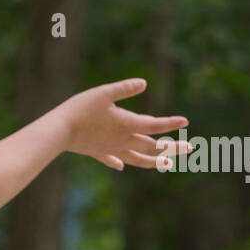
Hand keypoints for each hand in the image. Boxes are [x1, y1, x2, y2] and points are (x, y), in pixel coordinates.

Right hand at [64, 78, 190, 170]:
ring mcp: (111, 149)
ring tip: (168, 165)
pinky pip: (111, 160)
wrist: (59, 131)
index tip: (186, 122)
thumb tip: (144, 83)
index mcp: (127, 124)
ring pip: (137, 159)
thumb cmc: (81, 108)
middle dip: (172, 148)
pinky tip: (121, 166)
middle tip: (190, 149)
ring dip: (154, 162)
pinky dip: (118, 162)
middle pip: (152, 146)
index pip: (155, 126)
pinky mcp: (96, 152)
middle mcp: (122, 140)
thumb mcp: (104, 93)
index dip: (171, 123)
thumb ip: (125, 89)